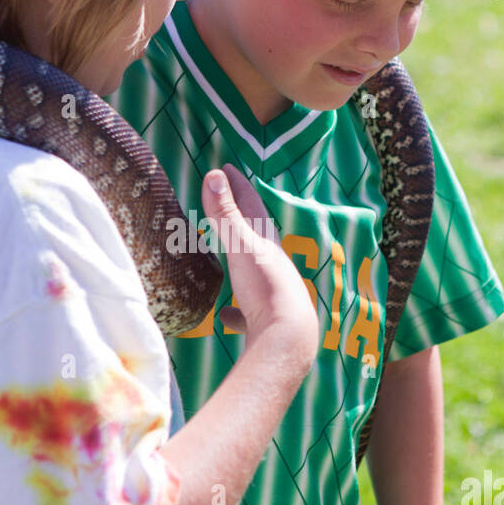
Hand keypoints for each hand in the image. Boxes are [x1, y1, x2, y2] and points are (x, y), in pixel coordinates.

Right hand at [200, 163, 318, 357]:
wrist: (288, 336)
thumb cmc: (265, 287)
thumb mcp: (241, 245)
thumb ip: (225, 213)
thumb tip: (215, 175)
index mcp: (267, 242)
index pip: (251, 204)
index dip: (237, 184)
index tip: (225, 168)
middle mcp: (272, 264)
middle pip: (256, 234)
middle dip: (241, 217)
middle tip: (230, 202)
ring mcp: (270, 292)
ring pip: (254, 271)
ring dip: (241, 261)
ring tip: (229, 257)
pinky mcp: (264, 320)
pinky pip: (247, 312)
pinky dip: (234, 311)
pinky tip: (225, 316)